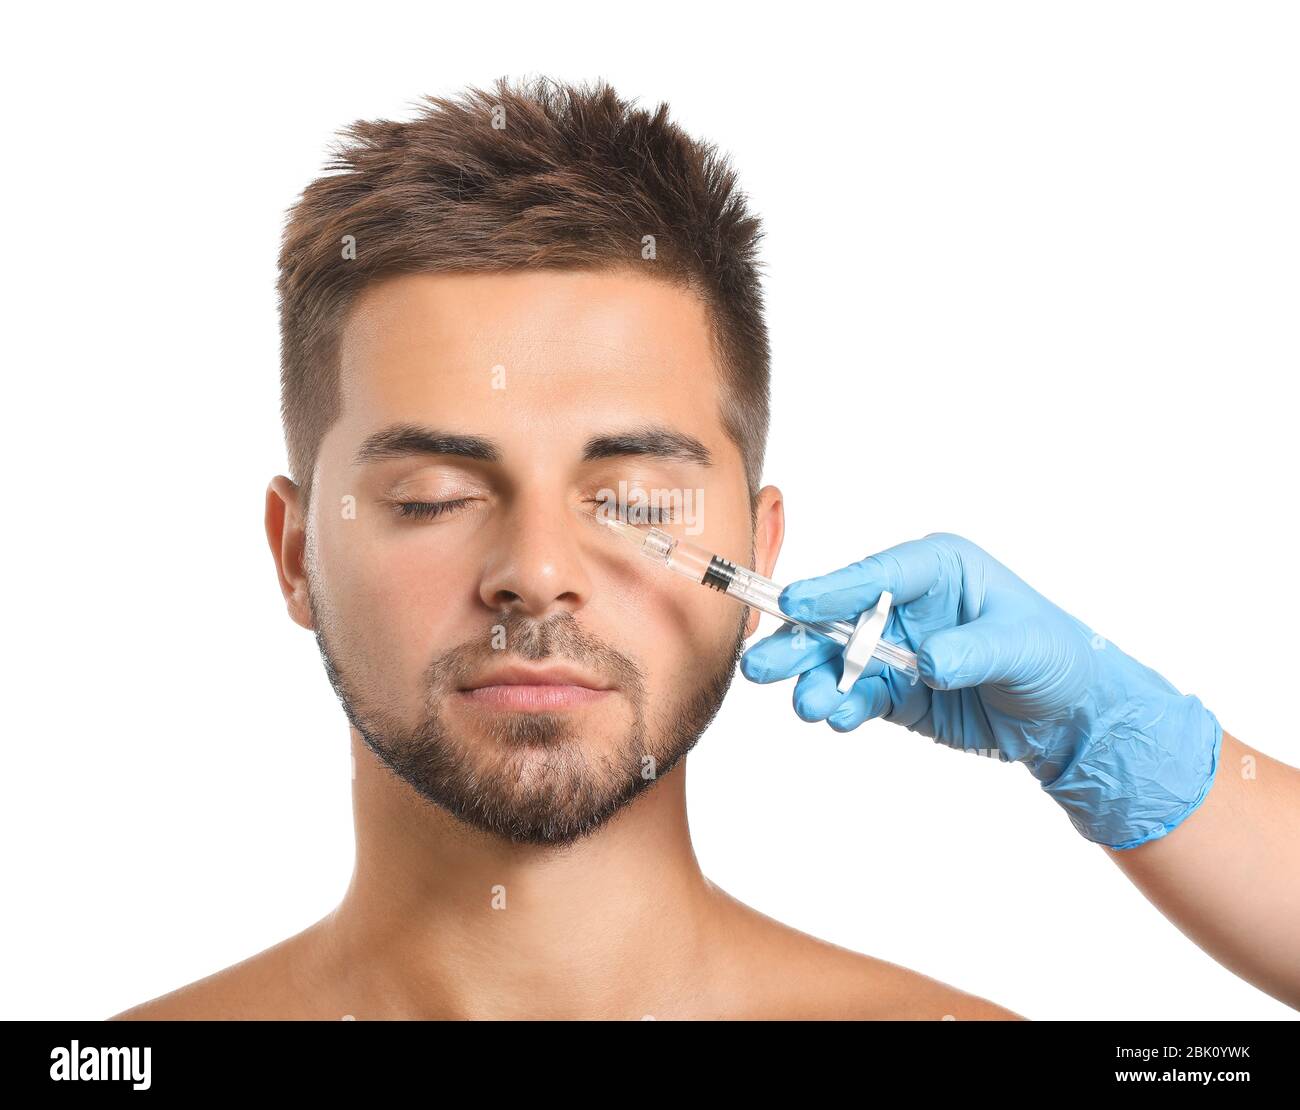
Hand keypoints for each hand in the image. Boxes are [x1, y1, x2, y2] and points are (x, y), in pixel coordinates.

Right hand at [739, 532, 1222, 848]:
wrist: (1070, 717)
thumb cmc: (1056, 657)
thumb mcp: (1022, 646)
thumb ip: (973, 651)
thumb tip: (928, 662)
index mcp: (936, 570)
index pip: (875, 576)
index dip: (832, 589)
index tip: (794, 602)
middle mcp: (906, 605)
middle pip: (839, 618)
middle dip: (800, 641)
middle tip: (761, 664)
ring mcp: (896, 650)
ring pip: (838, 662)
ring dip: (816, 682)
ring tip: (807, 705)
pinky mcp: (896, 692)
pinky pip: (860, 698)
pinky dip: (845, 708)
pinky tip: (837, 719)